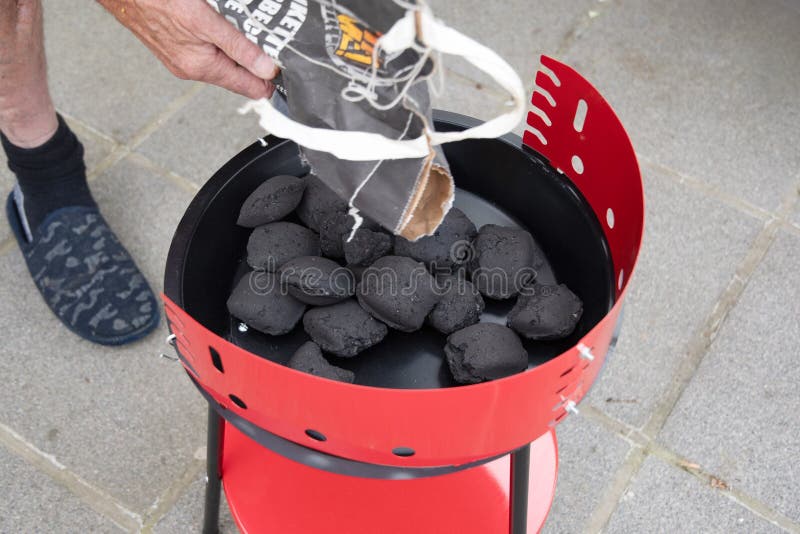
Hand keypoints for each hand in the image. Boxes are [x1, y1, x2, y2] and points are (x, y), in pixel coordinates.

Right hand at [97, 0, 277, 98]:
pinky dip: (223, 42)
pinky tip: (227, 29)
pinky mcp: (176, 43)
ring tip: (255, 38)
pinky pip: (209, 49)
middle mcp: (192, 68)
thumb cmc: (157, 1)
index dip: (270, 81)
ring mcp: (182, 57)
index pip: (248, 87)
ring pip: (223, 61)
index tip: (288, 73)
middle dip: (258, 65)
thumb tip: (267, 69)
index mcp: (202, 67)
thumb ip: (239, 47)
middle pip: (237, 75)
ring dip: (240, 52)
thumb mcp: (206, 22)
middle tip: (276, 50)